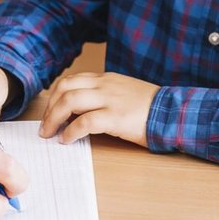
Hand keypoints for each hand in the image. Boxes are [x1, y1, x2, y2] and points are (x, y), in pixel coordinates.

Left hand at [40, 71, 158, 146]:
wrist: (174, 112)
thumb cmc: (151, 107)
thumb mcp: (124, 93)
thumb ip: (104, 96)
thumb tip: (81, 111)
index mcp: (106, 79)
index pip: (70, 80)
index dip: (55, 96)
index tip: (50, 112)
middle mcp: (105, 85)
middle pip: (64, 88)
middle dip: (49, 108)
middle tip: (45, 126)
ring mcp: (110, 100)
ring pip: (69, 101)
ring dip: (53, 119)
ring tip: (50, 134)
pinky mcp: (116, 117)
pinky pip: (84, 122)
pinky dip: (70, 131)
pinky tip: (67, 140)